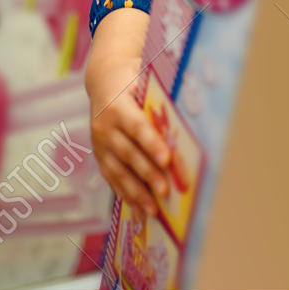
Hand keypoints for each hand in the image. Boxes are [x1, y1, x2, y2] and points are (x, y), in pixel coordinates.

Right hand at [89, 62, 171, 216]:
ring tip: (153, 209)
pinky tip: (139, 209)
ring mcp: (100, 144)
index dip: (151, 144)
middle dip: (147, 173)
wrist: (104, 81)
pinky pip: (112, 178)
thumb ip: (160, 98)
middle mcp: (105, 127)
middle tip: (165, 191)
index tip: (167, 160)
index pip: (137, 128)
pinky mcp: (100, 156)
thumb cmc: (134, 80)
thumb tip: (189, 111)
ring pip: (118, 171)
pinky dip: (125, 194)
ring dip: (136, 191)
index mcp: (118, 107)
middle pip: (129, 153)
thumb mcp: (144, 80)